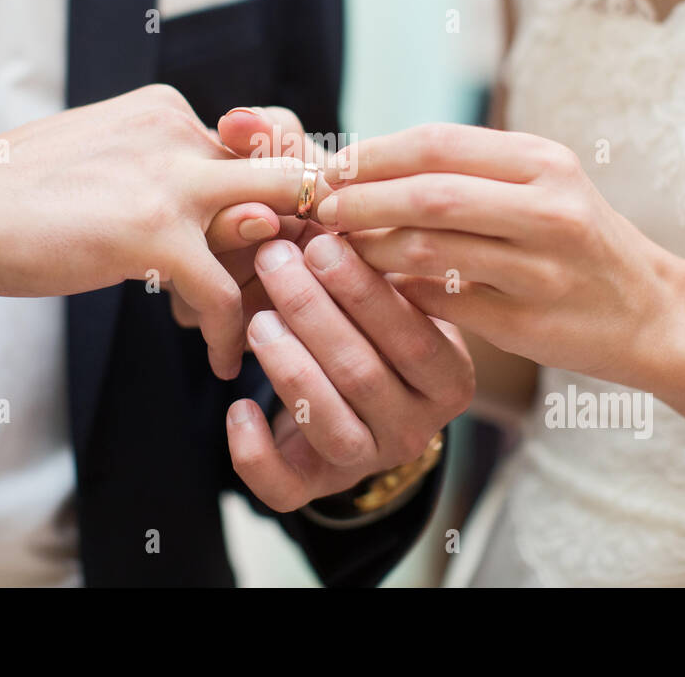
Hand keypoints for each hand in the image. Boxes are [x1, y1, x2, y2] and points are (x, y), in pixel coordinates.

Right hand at [0, 84, 329, 377]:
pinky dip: (230, 334)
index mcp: (167, 110)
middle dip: (302, 234)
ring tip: (246, 328)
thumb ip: (165, 178)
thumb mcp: (107, 164)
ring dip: (270, 290)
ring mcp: (168, 179)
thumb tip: (225, 220)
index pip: (262, 145)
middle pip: (286, 175)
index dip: (280, 196)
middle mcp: (177, 131)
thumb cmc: (19, 199)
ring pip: (270, 230)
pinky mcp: (150, 231)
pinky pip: (223, 293)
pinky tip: (219, 360)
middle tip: (296, 286)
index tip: (274, 243)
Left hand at [227, 230, 473, 510]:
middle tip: (274, 261)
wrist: (369, 405)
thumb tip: (319, 197)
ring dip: (289, 368)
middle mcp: (416, 427)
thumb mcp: (389, 288)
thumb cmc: (377, 325)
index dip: (363, 292)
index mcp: (449, 378)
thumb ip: (365, 248)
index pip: (412, 339)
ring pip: (328, 425)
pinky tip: (235, 407)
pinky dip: (254, 451)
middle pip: (363, 374)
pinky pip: (284, 487)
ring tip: (257, 320)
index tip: (320, 243)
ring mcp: (367, 460)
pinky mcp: (317, 487)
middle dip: (313, 314)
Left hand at [320, 124, 674, 387]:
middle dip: (362, 199)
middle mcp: (548, 207)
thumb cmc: (573, 242)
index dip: (373, 154)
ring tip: (340, 250)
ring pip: (430, 248)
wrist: (650, 313)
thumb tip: (363, 168)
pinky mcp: (528, 321)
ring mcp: (541, 267)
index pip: (437, 143)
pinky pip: (443, 301)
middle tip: (322, 209)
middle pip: (429, 192)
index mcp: (542, 161)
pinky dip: (401, 292)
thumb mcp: (537, 187)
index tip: (331, 168)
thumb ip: (465, 173)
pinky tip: (378, 290)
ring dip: (372, 248)